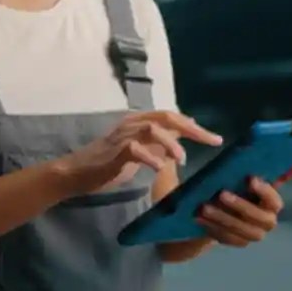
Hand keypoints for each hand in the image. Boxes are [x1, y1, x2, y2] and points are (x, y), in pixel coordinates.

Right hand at [55, 111, 223, 196]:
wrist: (76, 173)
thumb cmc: (109, 162)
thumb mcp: (141, 148)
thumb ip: (162, 138)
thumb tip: (187, 125)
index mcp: (140, 122)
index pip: (172, 117)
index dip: (195, 126)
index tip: (215, 139)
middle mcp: (132, 124)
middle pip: (166, 117)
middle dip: (191, 129)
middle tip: (210, 141)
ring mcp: (122, 137)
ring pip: (152, 129)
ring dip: (171, 143)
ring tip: (182, 159)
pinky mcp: (114, 153)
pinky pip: (135, 150)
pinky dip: (150, 158)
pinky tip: (160, 167)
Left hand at [195, 160, 291, 247]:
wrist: (222, 208)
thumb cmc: (238, 186)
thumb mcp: (248, 174)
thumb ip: (267, 168)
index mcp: (272, 203)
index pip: (275, 200)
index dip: (265, 191)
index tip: (250, 179)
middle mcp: (268, 221)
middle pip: (259, 218)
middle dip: (240, 206)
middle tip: (221, 194)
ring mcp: (254, 234)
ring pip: (241, 230)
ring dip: (222, 218)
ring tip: (204, 207)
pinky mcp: (239, 242)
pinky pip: (227, 238)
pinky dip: (212, 227)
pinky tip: (199, 218)